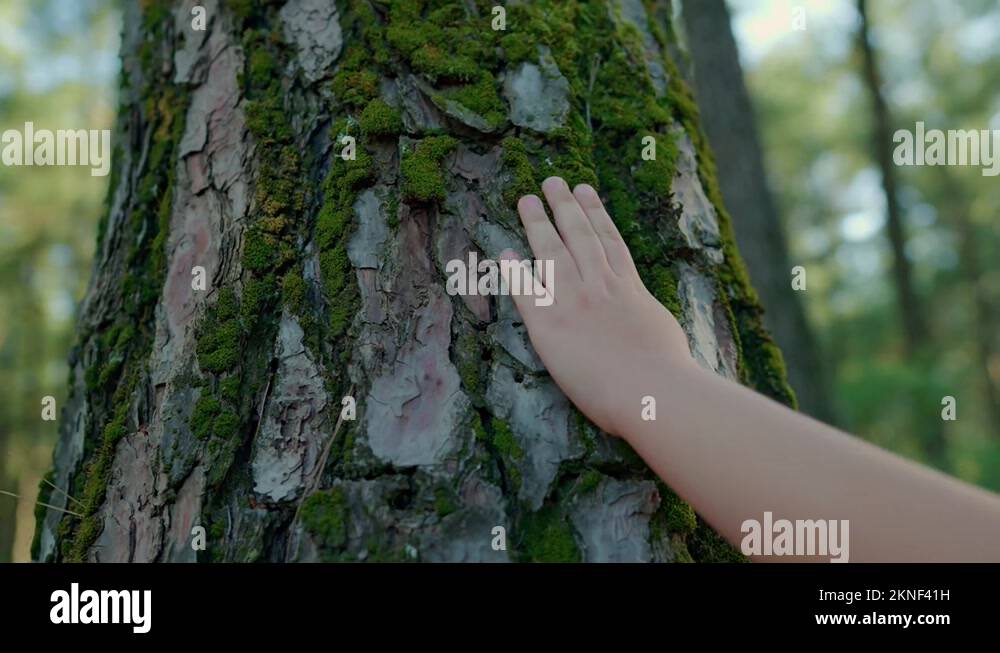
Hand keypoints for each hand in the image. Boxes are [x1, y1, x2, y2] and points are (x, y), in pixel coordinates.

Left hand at [500, 176, 694, 437]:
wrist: (654, 391)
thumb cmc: (668, 372)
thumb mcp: (662, 332)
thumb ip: (644, 317)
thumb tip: (641, 315)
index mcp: (629, 288)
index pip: (609, 241)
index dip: (595, 213)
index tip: (586, 190)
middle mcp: (600, 286)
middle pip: (578, 236)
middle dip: (564, 206)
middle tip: (552, 181)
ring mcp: (574, 302)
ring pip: (551, 252)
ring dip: (537, 224)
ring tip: (527, 200)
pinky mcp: (550, 325)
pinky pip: (526, 292)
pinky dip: (514, 272)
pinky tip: (504, 254)